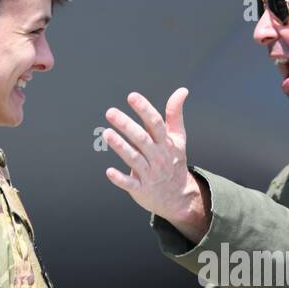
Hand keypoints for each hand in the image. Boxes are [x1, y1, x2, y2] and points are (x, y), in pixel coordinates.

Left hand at [103, 89, 210, 241]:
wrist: (180, 197)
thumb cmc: (174, 162)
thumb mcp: (178, 138)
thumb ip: (175, 114)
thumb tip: (182, 90)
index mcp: (166, 143)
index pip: (156, 124)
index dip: (145, 109)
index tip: (132, 96)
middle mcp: (158, 158)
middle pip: (142, 139)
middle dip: (127, 125)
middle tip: (110, 112)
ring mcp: (150, 174)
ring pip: (134, 159)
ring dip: (121, 147)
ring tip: (106, 134)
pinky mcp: (141, 189)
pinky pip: (130, 184)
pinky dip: (120, 179)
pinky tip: (109, 171)